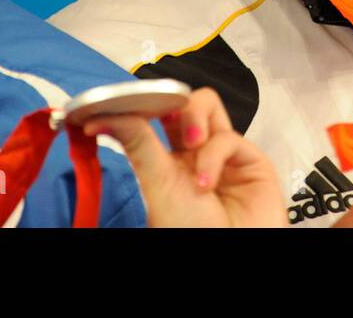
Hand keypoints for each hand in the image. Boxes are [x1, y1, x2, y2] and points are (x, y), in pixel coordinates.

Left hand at [83, 87, 284, 227]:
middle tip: (168, 119)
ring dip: (196, 122)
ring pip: (210, 108)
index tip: (126, 103)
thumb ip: (137, 143)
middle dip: (180, 105)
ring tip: (193, 146)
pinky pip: (230, 137)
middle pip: (188, 102)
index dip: (147, 103)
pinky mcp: (251, 160)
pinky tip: (208, 181)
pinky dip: (214, 156)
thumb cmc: (188, 230)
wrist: (228, 251)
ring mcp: (224, 155)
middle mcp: (195, 154)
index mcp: (168, 160)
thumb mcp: (155, 182)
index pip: (159, 115)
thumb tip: (102, 118)